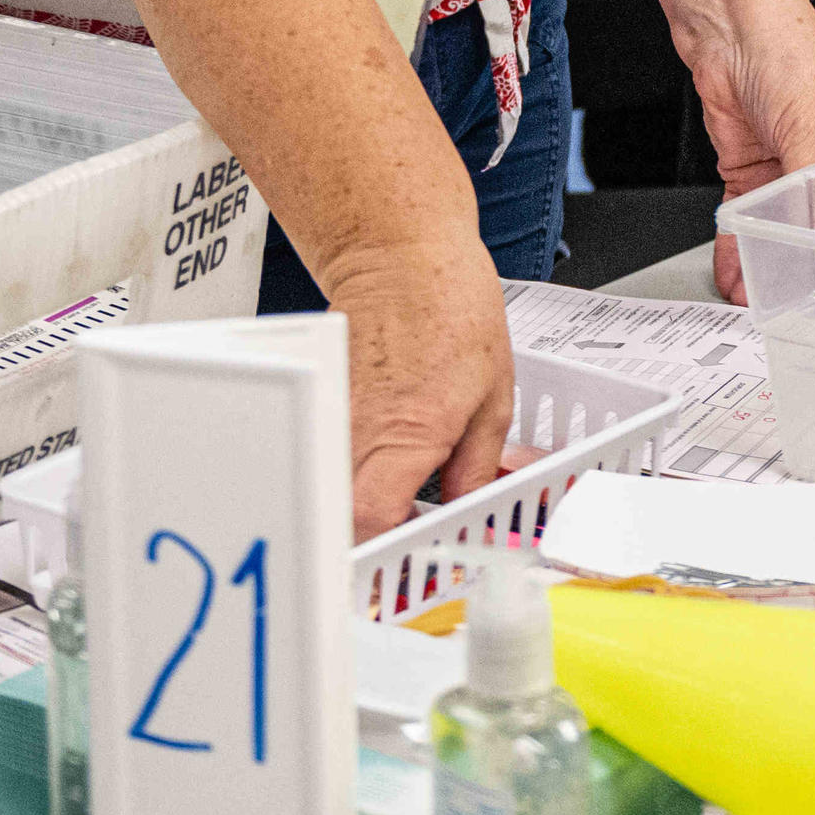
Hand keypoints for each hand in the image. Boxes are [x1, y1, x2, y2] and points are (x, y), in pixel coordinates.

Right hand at [329, 226, 520, 542]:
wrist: (399, 251)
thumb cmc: (450, 304)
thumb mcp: (492, 394)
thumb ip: (475, 464)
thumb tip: (465, 508)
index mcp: (408, 430)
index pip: (372, 517)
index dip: (385, 552)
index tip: (407, 563)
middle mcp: (359, 428)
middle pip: (340, 516)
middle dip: (368, 546)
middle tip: (400, 552)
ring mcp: (333, 416)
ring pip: (331, 489)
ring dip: (357, 512)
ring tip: (395, 510)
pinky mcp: (323, 403)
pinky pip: (329, 456)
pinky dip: (348, 473)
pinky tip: (381, 466)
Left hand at [694, 0, 814, 302]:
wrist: (731, 24)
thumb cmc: (791, 51)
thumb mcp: (810, 131)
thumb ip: (808, 195)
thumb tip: (808, 247)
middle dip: (809, 269)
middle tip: (801, 307)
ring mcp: (785, 170)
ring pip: (780, 230)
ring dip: (769, 262)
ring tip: (762, 300)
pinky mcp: (747, 171)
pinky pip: (744, 219)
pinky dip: (738, 245)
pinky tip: (736, 270)